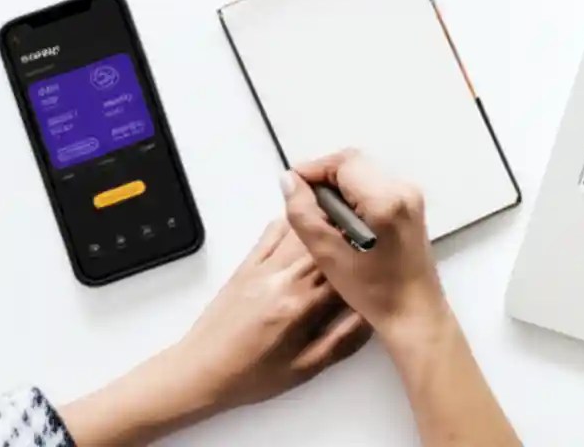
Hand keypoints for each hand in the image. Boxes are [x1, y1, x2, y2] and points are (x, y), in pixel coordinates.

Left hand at [60, 220, 371, 445]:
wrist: (201, 372)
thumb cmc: (249, 375)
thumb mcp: (305, 368)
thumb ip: (343, 340)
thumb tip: (370, 316)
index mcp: (301, 306)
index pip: (345, 271)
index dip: (367, 258)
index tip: (382, 251)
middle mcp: (282, 280)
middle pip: (325, 244)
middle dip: (349, 230)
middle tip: (369, 220)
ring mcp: (262, 270)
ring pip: (300, 232)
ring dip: (323, 218)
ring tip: (342, 208)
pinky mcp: (245, 268)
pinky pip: (271, 234)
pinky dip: (290, 222)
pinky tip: (302, 217)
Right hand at [282, 149, 447, 346]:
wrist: (415, 311)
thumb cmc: (375, 292)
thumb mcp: (328, 256)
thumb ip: (304, 214)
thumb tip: (289, 181)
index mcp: (386, 201)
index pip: (344, 163)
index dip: (313, 169)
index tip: (293, 187)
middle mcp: (403, 190)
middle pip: (354, 163)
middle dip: (325, 177)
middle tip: (305, 203)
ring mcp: (411, 196)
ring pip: (364, 171)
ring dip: (339, 185)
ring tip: (324, 216)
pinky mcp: (411, 204)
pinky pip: (375, 183)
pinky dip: (355, 193)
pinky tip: (344, 221)